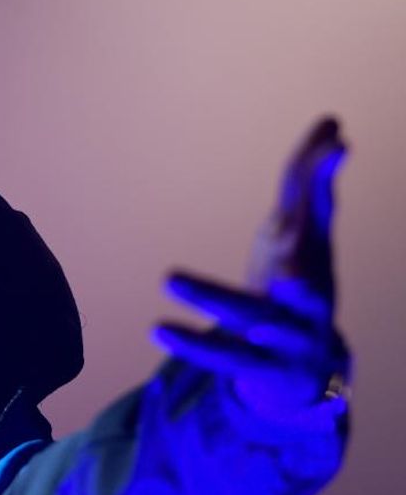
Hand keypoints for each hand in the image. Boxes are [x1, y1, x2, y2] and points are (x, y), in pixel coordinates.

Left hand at [153, 117, 350, 414]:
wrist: (308, 372)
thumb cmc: (301, 293)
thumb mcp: (307, 240)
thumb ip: (311, 186)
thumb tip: (332, 123)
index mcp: (315, 258)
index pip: (318, 212)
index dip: (324, 178)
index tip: (336, 143)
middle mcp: (311, 297)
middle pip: (301, 274)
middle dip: (297, 261)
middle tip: (281, 249)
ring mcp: (286, 336)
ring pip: (248, 315)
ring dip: (211, 296)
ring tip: (169, 276)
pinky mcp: (258, 366)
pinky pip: (222, 355)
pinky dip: (192, 342)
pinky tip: (157, 327)